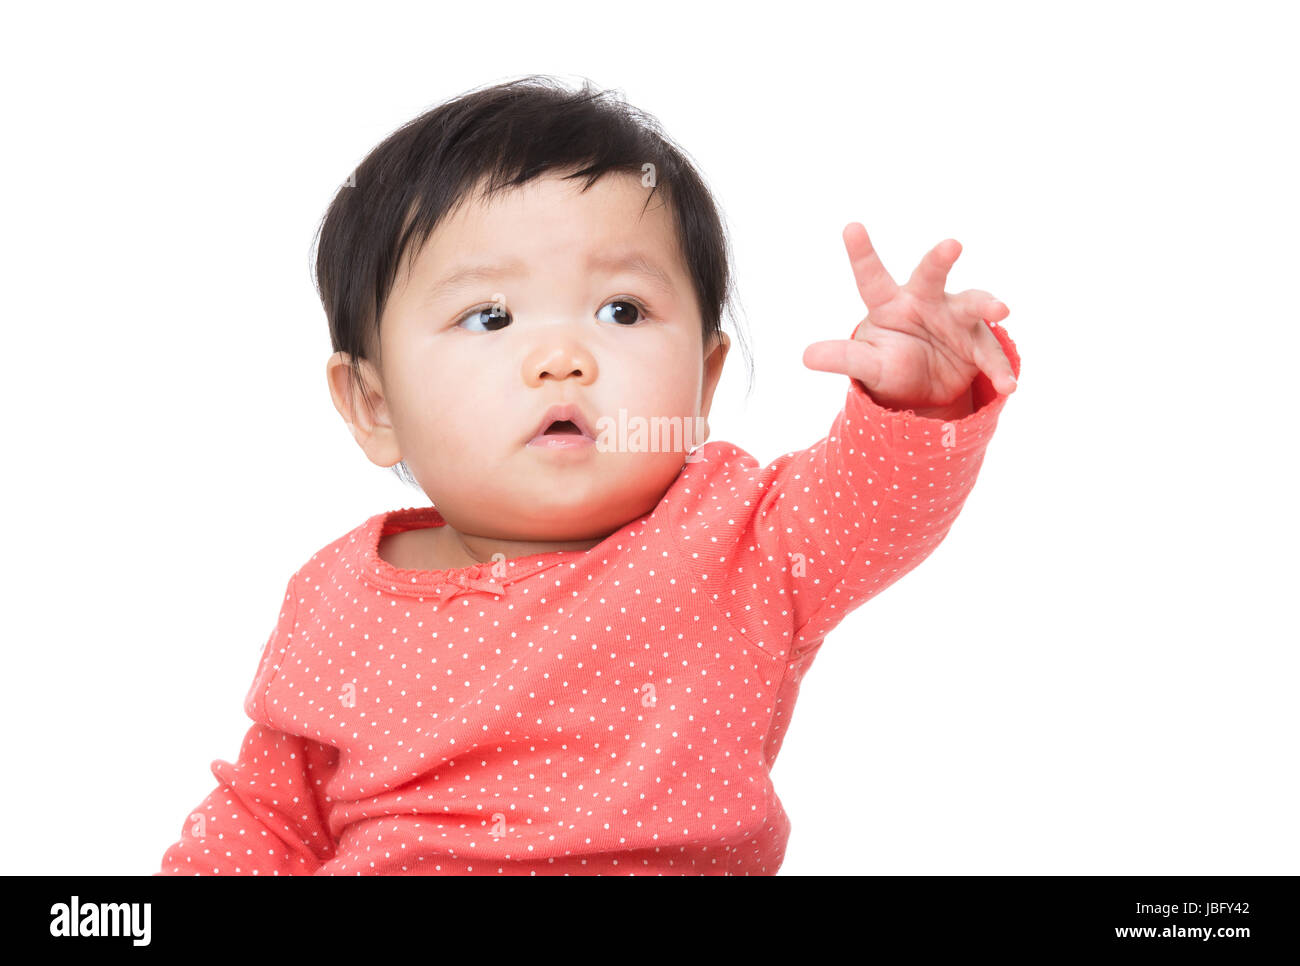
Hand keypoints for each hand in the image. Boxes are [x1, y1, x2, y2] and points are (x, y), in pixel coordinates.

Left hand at [803, 223, 1017, 413]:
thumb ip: (843, 357)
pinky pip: (989, 354)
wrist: (923, 391)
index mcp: (890, 303)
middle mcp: (925, 301)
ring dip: (987, 304)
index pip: (872, 277)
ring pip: (973, 304)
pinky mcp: (978, 343)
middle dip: (940, 259)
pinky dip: (999, 369)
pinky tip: (1008, 386)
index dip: (861, 253)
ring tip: (1001, 309)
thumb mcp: (867, 366)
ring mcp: (956, 318)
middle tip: (951, 244)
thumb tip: (806, 357)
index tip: (850, 226)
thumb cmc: (890, 365)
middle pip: (932, 275)